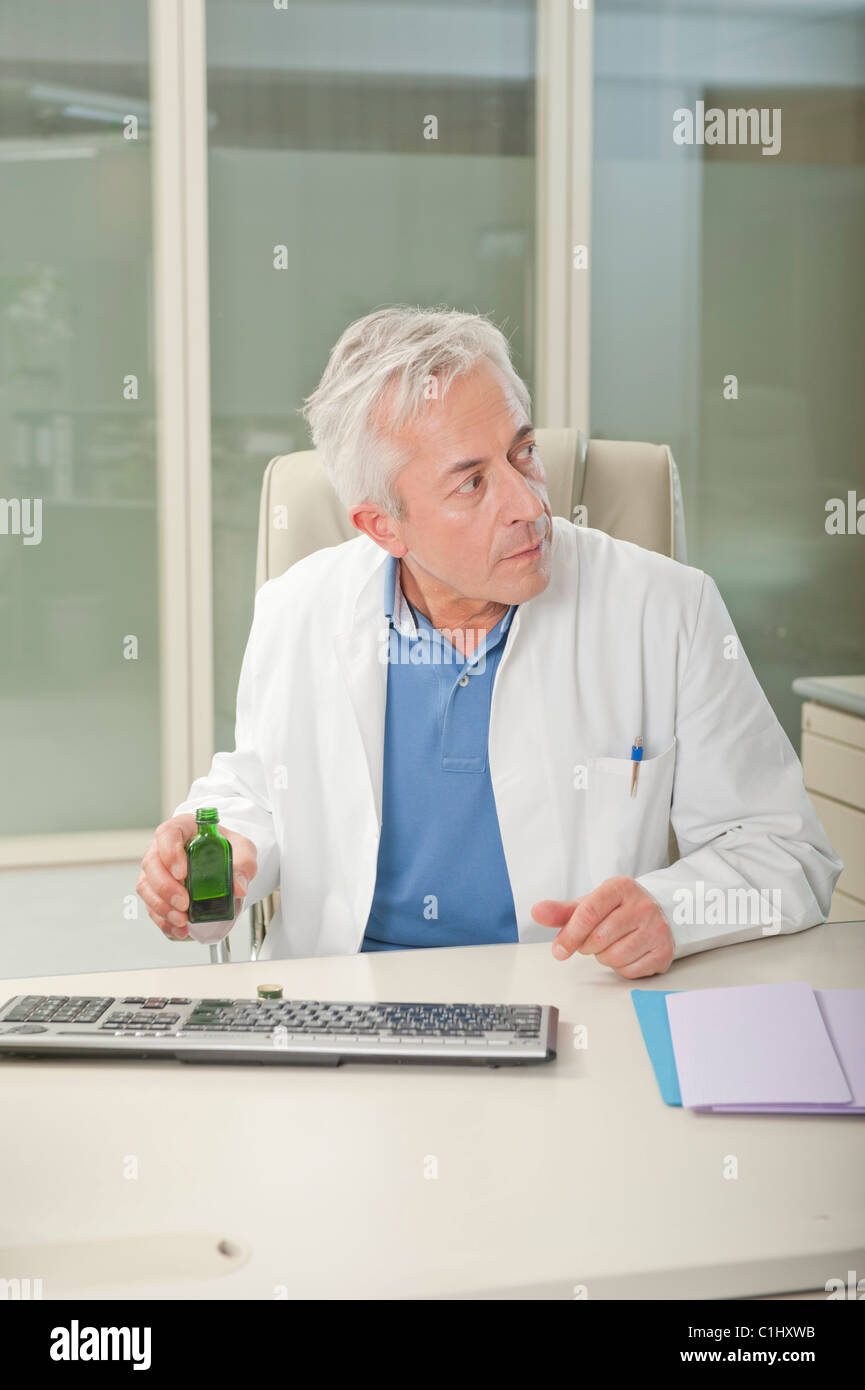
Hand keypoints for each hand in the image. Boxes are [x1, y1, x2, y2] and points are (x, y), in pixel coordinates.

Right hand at [137, 814, 257, 941]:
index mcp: (183, 828)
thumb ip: (243, 865)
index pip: (167, 834)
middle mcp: (163, 848)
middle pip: (151, 864)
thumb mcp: (243, 850)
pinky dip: (163, 920)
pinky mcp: (157, 891)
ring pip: (146, 887)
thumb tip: (238, 887)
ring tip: (182, 920)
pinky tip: (179, 929)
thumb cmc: (229, 849)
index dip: (170, 853)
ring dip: (162, 907)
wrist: (225, 862)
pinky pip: (151, 906)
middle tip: (184, 903)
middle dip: (165, 887)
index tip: (182, 872)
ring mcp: (157, 870)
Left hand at [531, 876, 674, 978]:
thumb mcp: (590, 904)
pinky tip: (625, 953)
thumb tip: (537, 911)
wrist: (658, 914)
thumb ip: (562, 911)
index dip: (570, 934)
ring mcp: (656, 929)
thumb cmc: (617, 910)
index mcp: (620, 888)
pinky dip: (620, 968)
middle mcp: (642, 906)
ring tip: (610, 945)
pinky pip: (629, 971)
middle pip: (599, 938)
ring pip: (613, 957)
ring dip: (603, 957)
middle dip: (587, 945)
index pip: (589, 912)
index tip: (559, 950)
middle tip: (592, 940)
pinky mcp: (664, 952)